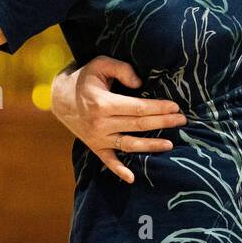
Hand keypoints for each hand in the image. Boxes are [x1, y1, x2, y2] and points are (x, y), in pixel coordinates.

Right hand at [49, 56, 187, 183]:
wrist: (59, 98)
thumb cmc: (85, 79)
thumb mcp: (100, 64)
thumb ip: (122, 70)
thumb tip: (140, 84)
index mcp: (103, 103)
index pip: (138, 108)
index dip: (158, 108)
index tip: (175, 107)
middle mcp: (101, 123)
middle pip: (138, 125)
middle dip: (162, 122)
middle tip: (182, 120)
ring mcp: (98, 138)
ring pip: (129, 144)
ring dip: (151, 146)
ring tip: (170, 145)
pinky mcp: (95, 147)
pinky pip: (108, 161)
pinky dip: (119, 171)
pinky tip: (132, 178)